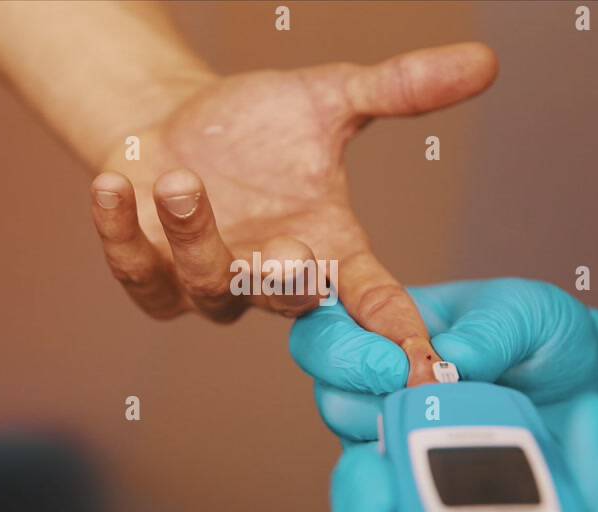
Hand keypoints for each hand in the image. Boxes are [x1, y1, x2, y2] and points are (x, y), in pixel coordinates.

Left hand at [89, 43, 497, 384]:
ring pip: (210, 287)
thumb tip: (484, 61)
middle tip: (290, 257)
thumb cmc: (259, 123)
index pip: (374, 299)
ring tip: (180, 181)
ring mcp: (212, 283)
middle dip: (289, 285)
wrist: (177, 122)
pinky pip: (138, 274)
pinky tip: (112, 185)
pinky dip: (119, 235)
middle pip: (291, 305)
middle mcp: (273, 275)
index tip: (425, 364)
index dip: (399, 334)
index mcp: (328, 248)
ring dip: (194, 237)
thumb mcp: (329, 98)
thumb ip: (400, 89)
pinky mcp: (154, 276)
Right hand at [289, 278, 597, 442]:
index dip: (344, 343)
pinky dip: (410, 460)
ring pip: (347, 424)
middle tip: (418, 391)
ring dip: (389, 422)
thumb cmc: (541, 337)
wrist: (580, 394)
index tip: (396, 363)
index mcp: (386, 314)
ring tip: (450, 419)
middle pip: (324, 377)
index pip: (329, 320)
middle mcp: (373, 364)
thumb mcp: (528, 313)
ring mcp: (385, 414)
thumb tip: (452, 356)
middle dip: (358, 384)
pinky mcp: (407, 457)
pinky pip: (383, 465)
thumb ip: (491, 326)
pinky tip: (451, 455)